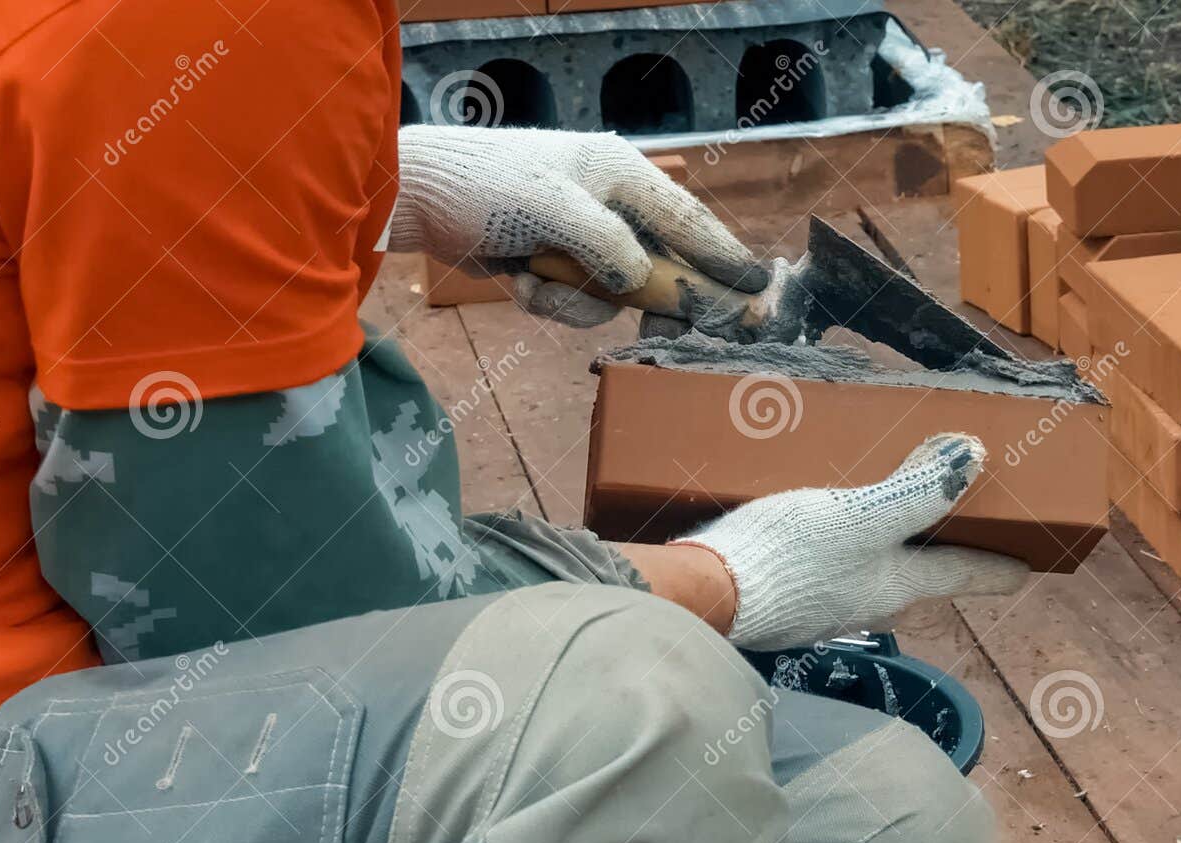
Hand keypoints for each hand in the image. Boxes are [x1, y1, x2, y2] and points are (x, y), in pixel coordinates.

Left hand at [391, 125, 767, 327]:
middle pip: (661, 265)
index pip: (689, 220)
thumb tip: (639, 281)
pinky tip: (517, 282)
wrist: (421, 200)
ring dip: (576, 301)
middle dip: (649, 299)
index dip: (725, 257)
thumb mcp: (552, 208)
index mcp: (621, 174)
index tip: (758, 290)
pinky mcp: (559, 265)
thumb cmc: (486, 187)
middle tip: (664, 331)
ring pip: (615, 295)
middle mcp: (612, 205)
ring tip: (535, 281)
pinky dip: (548, 301)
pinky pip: (577, 302)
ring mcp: (585, 238)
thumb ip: (604, 244)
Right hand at [672, 434, 1029, 650]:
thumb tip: (973, 458)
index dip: (997, 566)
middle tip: (952, 523)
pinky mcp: (786, 601)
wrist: (709, 596)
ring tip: (881, 515)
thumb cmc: (792, 559)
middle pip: (918, 574)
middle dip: (937, 550)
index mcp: (897, 584)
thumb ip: (916, 491)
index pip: (962, 574)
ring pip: (871, 572)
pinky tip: (816, 531)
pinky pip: (828, 570)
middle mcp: (869, 603)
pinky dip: (838, 549)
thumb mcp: (860, 516)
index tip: (1027, 569)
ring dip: (885, 547)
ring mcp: (826, 608)